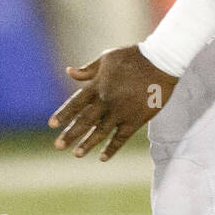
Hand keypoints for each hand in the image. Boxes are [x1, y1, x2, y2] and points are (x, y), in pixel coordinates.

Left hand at [48, 45, 177, 161]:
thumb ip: (89, 69)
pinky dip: (111, 148)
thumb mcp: (108, 58)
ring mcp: (121, 111)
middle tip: (58, 146)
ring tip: (77, 154)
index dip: (64, 114)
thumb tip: (69, 72)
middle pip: (85, 121)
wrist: (162, 61)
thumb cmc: (134, 56)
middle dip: (70, 134)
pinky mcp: (136, 119)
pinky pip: (121, 137)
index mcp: (98, 85)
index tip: (52, 125)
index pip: (76, 103)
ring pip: (100, 132)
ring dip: (87, 143)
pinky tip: (102, 157)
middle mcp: (107, 101)